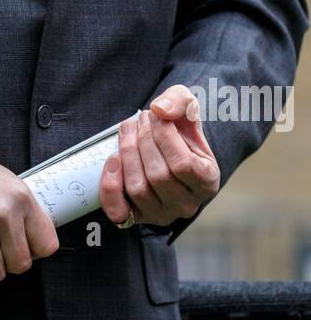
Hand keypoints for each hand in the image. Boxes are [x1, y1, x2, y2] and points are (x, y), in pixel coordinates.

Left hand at [100, 84, 219, 227]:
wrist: (168, 146)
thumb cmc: (180, 128)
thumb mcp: (187, 107)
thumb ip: (180, 101)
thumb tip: (160, 110)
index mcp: (207, 182)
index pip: (184, 165)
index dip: (164, 136)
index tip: (156, 115)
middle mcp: (188, 205)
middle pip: (158, 175)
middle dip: (143, 140)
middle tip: (139, 119)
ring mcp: (162, 214)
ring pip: (138, 188)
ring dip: (127, 154)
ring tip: (127, 130)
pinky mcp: (138, 218)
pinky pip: (119, 211)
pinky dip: (110, 186)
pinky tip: (112, 159)